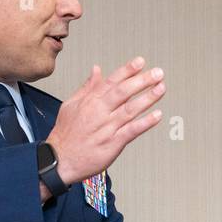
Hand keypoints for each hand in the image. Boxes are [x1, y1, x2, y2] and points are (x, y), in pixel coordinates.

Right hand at [43, 57, 165, 190]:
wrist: (60, 159)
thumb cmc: (65, 134)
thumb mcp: (71, 105)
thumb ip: (87, 87)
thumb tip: (97, 70)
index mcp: (90, 101)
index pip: (111, 81)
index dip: (127, 70)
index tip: (140, 62)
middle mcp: (100, 112)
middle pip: (123, 92)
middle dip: (142, 80)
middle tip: (157, 73)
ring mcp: (107, 128)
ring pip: (130, 109)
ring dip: (148, 98)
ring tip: (161, 88)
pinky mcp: (113, 143)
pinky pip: (132, 131)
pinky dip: (145, 123)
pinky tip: (157, 115)